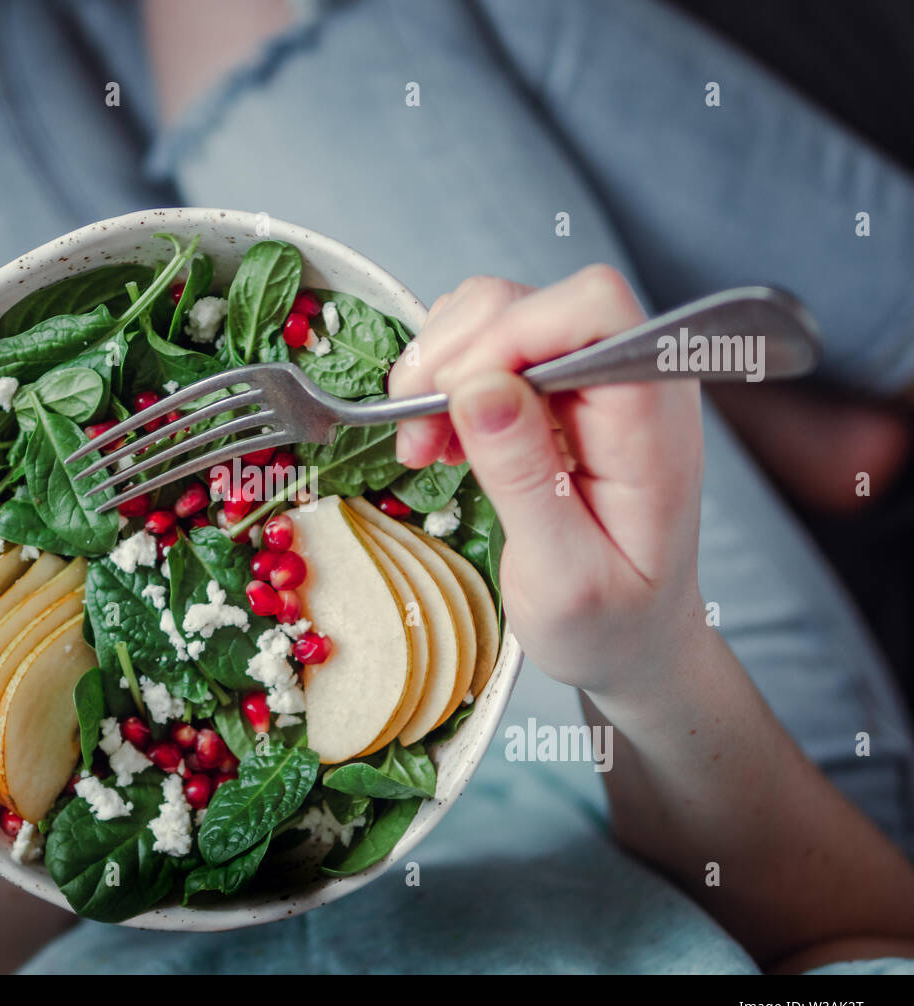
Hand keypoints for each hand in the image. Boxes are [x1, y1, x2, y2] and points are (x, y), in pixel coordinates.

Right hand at [389, 265, 705, 696]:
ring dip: (440, 369)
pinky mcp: (558, 386)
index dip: (510, 336)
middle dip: (456, 358)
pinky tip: (440, 438)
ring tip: (423, 444)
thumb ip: (525, 477)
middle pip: (533, 301)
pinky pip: (489, 344)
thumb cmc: (610, 622)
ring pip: (499, 312)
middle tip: (416, 438)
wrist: (634, 640)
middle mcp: (628, 377)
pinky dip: (445, 381)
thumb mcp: (564, 575)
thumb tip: (479, 389)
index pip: (591, 311)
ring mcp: (592, 377)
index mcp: (652, 419)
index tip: (454, 407)